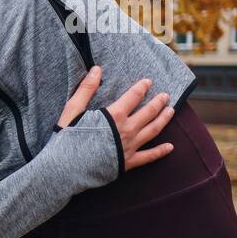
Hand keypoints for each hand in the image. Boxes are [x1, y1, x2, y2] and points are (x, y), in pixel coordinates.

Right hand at [58, 66, 175, 171]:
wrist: (65, 168)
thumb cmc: (67, 138)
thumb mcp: (73, 110)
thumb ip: (86, 89)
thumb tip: (97, 69)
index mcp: (114, 116)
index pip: (133, 97)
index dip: (142, 87)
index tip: (148, 81)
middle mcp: (126, 130)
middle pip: (148, 113)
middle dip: (158, 102)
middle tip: (166, 96)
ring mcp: (129, 147)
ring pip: (153, 131)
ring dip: (164, 120)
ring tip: (171, 111)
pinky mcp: (128, 162)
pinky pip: (148, 157)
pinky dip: (160, 151)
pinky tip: (170, 147)